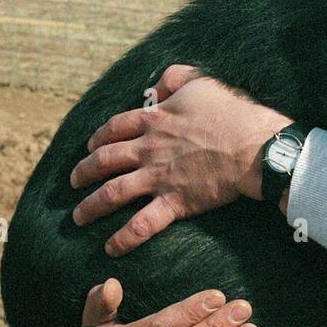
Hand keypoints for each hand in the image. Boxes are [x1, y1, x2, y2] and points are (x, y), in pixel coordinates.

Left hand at [69, 63, 292, 254]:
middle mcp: (149, 148)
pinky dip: (123, 238)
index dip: (99, 137)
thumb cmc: (232, 112)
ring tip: (78, 217)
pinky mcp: (174, 202)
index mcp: (154, 120)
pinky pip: (141, 224)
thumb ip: (173, 77)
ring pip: (113, 193)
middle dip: (84, 171)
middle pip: (105, 160)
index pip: (115, 128)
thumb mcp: (200, 80)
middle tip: (73, 181)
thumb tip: (155, 87)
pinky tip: (110, 248)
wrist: (252, 144)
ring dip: (91, 206)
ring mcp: (158, 177)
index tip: (90, 146)